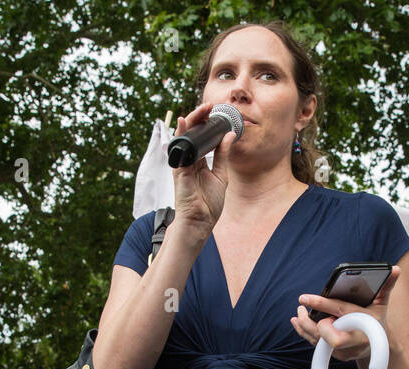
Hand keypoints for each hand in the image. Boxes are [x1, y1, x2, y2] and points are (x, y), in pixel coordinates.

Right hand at [171, 103, 235, 232]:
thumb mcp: (221, 175)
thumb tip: (229, 135)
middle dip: (200, 118)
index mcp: (199, 162)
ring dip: (192, 120)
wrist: (201, 221)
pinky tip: (183, 121)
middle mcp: (190, 160)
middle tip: (210, 106)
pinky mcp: (179, 169)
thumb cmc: (208, 203)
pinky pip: (178, 147)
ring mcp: (183, 164)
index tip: (216, 113)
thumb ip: (223, 155)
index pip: (202, 138)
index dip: (207, 125)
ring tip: (202, 109)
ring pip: (185, 136)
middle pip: (193, 133)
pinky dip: (180, 133)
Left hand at [291, 266, 401, 364]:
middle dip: (312, 324)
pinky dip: (305, 333)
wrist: (379, 346)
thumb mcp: (382, 304)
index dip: (321, 304)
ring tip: (299, 312)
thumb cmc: (377, 320)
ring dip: (305, 327)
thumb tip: (395, 269)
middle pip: (328, 335)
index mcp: (365, 322)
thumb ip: (386, 286)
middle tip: (303, 310)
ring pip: (318, 341)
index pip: (340, 311)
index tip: (304, 298)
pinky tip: (297, 322)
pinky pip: (316, 345)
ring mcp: (344, 351)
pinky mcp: (336, 355)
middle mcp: (354, 339)